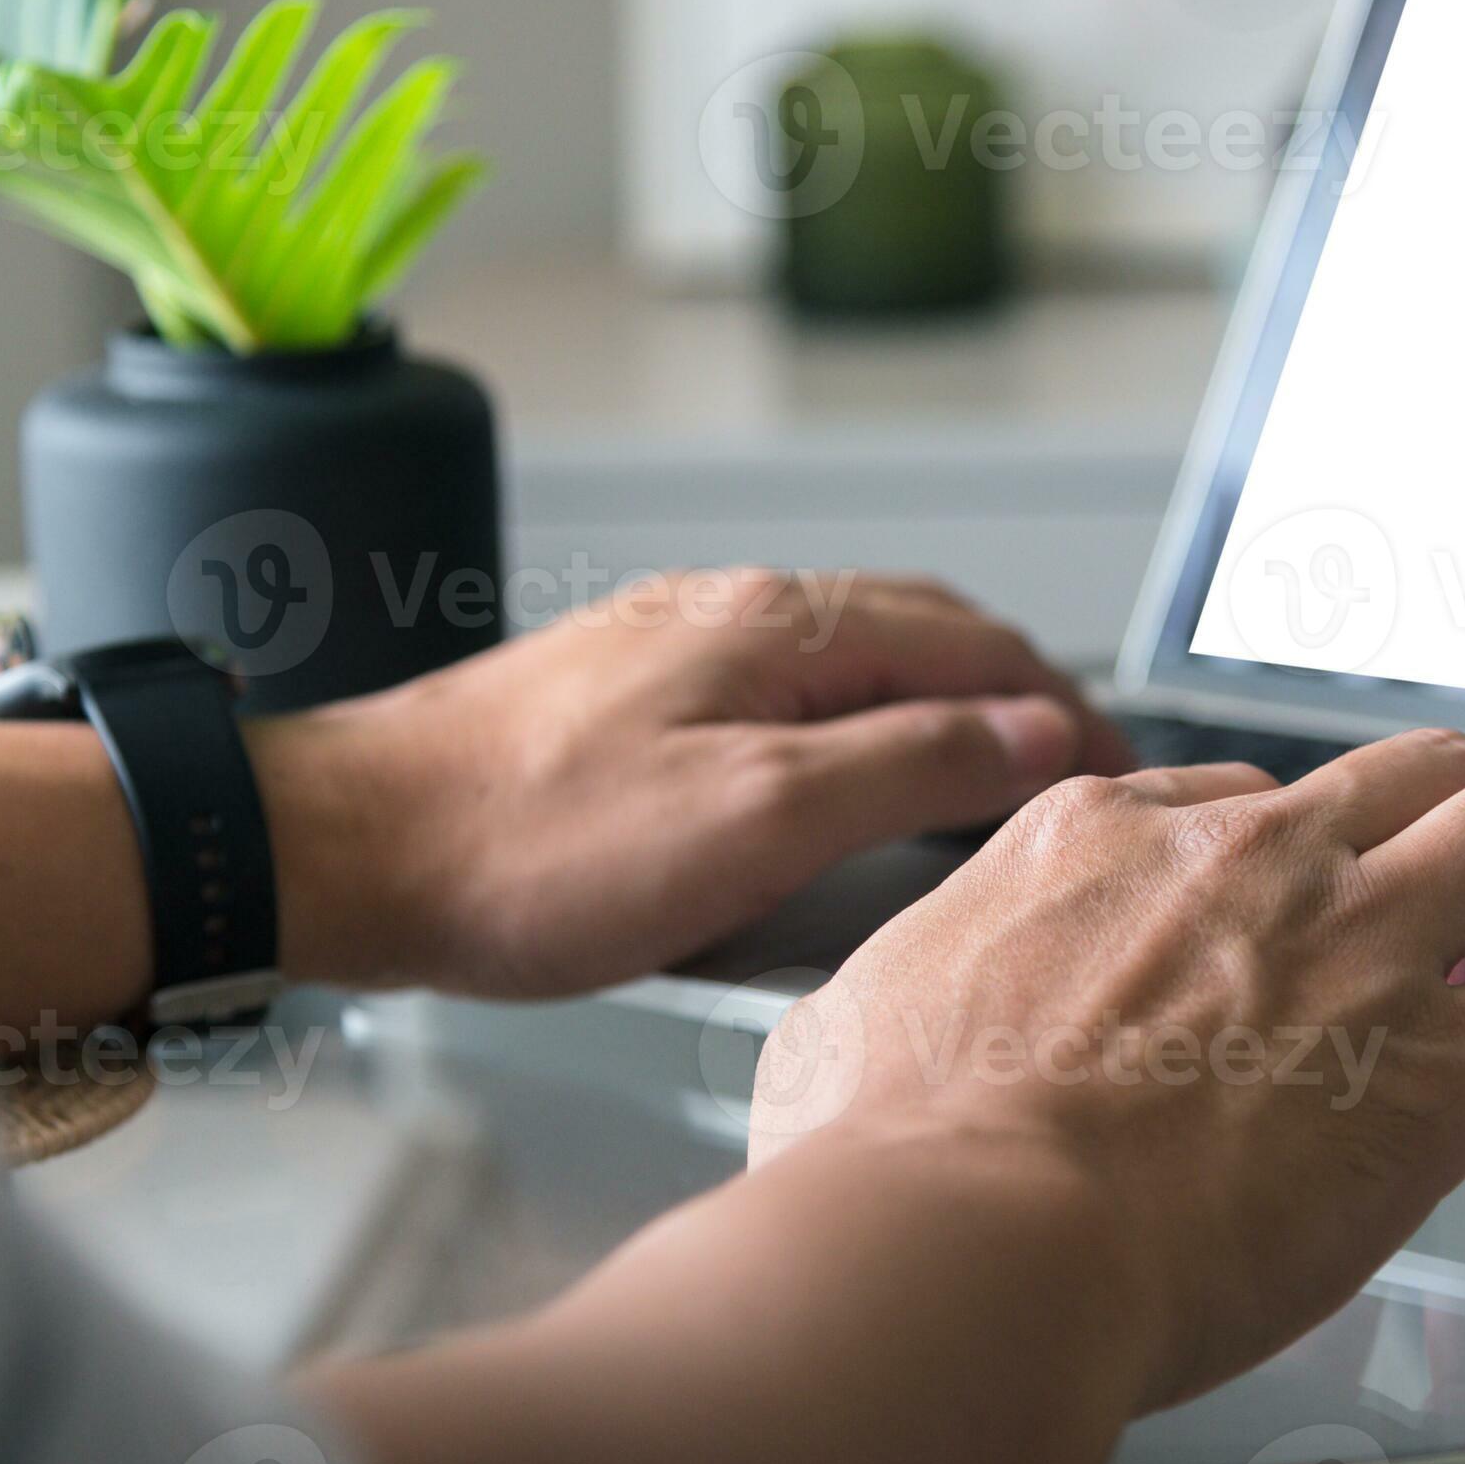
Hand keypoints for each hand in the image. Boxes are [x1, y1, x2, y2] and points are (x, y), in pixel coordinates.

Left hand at [252, 569, 1135, 997]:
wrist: (348, 851)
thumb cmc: (528, 848)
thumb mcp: (755, 820)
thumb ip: (906, 766)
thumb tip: (1030, 731)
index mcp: (781, 626)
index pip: (975, 640)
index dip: (1063, 706)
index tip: (1116, 767)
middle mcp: (731, 612)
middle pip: (917, 633)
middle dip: (1008, 693)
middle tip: (1066, 770)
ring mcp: (672, 649)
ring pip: (845, 661)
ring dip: (926, 706)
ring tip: (974, 780)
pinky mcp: (622, 698)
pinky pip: (775, 693)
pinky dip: (845, 729)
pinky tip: (835, 788)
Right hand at [746, 732, 1464, 1411]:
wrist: (968, 1246)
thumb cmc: (894, 1161)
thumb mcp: (850, 1019)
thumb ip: (902, 994)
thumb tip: (876, 1026)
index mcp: (1104, 838)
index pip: (1238, 796)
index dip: (1285, 863)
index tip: (1296, 919)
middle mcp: (1244, 856)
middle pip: (1407, 768)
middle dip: (1448, 825)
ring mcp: (1353, 942)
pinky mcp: (1442, 1064)